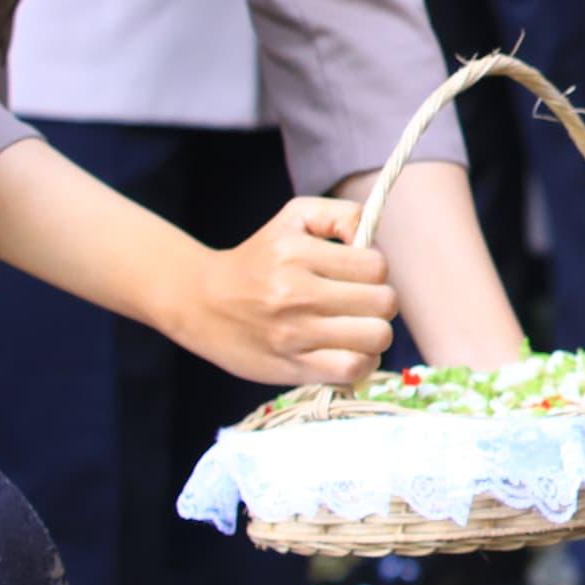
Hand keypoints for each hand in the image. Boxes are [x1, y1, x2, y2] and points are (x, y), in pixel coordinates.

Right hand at [167, 197, 397, 385]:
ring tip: (356, 329)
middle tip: (359, 304)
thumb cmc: (258, 258)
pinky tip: (348, 352)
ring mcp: (293, 334)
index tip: (357, 276)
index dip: (375, 271)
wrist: (201, 303)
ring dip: (375, 335)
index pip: (376, 266)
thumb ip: (342, 215)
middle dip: (379, 303)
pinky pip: (352, 369)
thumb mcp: (294, 217)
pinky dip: (362, 363)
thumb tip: (372, 242)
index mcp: (297, 253)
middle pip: (383, 302)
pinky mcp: (291, 367)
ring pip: (375, 337)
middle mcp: (294, 293)